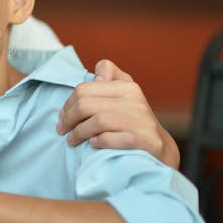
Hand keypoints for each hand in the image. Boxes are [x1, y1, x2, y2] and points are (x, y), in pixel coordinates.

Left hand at [57, 59, 179, 168]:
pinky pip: (110, 138)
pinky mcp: (143, 140)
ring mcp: (140, 121)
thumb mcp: (124, 94)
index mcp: (127, 86)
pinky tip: (93, 144)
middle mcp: (135, 100)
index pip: (84, 89)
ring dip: (79, 133)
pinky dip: (98, 141)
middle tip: (62, 129)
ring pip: (97, 121)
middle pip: (85, 104)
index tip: (63, 115)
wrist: (160, 148)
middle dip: (68, 119)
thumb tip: (96, 75)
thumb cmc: (133, 120)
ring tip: (72, 140)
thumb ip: (110, 78)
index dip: (67, 103)